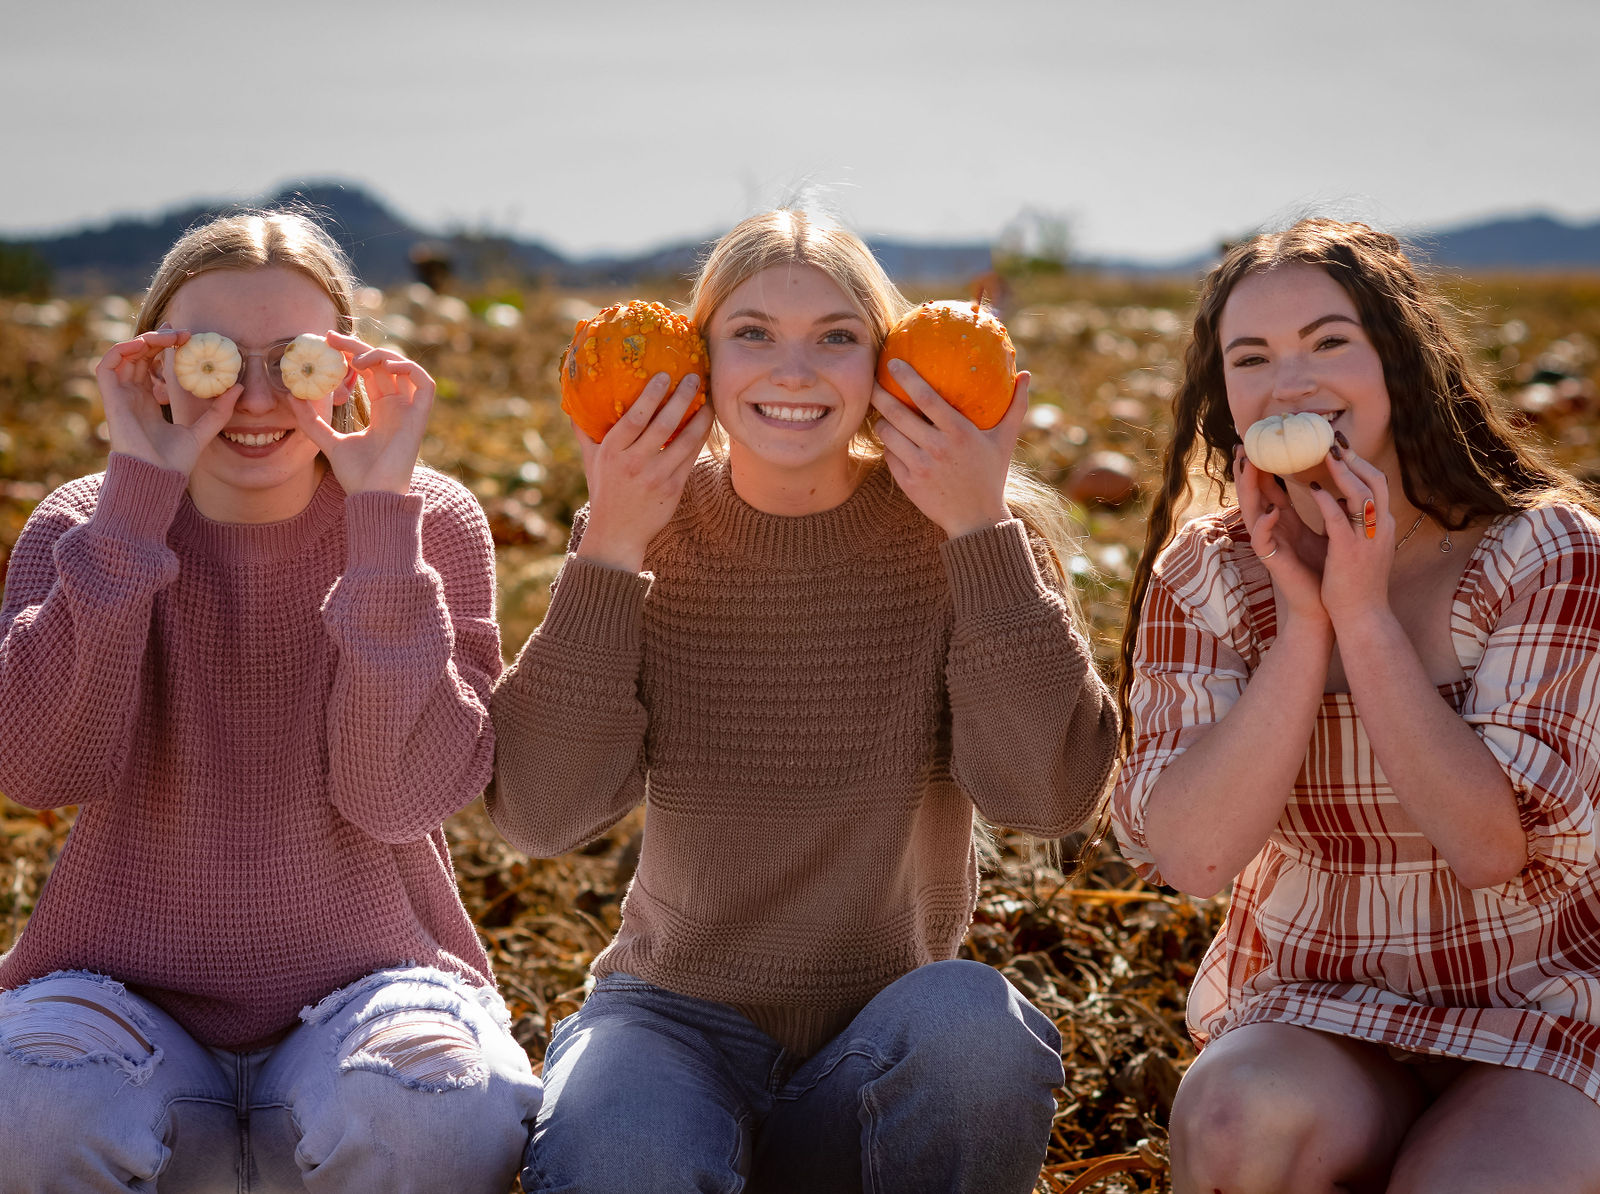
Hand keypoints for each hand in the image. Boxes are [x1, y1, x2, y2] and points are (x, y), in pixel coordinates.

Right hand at [98, 331, 241, 475]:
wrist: (157, 478)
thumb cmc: (175, 462)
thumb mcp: (203, 430)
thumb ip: (219, 411)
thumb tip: (239, 388)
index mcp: (149, 401)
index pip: (152, 364)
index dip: (165, 347)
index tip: (188, 336)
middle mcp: (133, 395)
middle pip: (139, 355)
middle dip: (159, 339)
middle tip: (183, 333)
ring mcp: (121, 396)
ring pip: (124, 355)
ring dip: (144, 339)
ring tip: (169, 336)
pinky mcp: (112, 399)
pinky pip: (107, 365)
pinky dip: (122, 349)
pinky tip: (144, 344)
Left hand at [288, 332, 429, 494]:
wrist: (373, 496)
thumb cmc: (357, 476)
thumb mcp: (328, 442)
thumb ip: (312, 421)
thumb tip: (292, 397)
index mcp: (382, 411)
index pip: (369, 372)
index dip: (351, 353)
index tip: (326, 343)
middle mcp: (398, 407)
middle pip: (383, 364)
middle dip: (358, 347)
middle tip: (331, 339)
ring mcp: (410, 411)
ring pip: (404, 367)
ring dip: (381, 355)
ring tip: (355, 359)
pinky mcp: (420, 417)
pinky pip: (424, 383)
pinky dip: (408, 367)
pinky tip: (382, 366)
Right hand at [573, 372, 710, 571]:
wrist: (617, 533)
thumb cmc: (604, 491)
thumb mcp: (590, 460)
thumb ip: (584, 431)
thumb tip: (574, 401)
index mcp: (612, 451)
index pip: (635, 417)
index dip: (652, 394)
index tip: (665, 375)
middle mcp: (634, 463)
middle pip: (664, 424)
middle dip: (682, 398)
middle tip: (695, 378)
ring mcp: (656, 477)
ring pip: (685, 441)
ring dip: (700, 417)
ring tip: (709, 399)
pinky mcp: (673, 489)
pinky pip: (691, 458)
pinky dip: (701, 438)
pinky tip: (706, 423)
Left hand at [870, 361, 1026, 537]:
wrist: (977, 520)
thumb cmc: (991, 475)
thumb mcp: (1005, 441)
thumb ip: (1016, 406)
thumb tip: (1026, 374)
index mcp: (959, 433)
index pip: (926, 398)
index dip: (907, 378)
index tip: (894, 362)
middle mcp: (937, 449)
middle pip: (897, 413)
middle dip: (880, 394)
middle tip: (872, 382)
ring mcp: (920, 467)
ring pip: (888, 434)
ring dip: (882, 421)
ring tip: (883, 413)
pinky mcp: (908, 484)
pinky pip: (889, 456)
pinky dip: (889, 446)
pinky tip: (893, 440)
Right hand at [1234, 448, 1329, 628]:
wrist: (1324, 604)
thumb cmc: (1324, 568)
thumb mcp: (1324, 528)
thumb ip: (1320, 505)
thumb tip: (1328, 478)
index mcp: (1283, 518)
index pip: (1268, 485)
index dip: (1263, 463)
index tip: (1260, 439)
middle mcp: (1272, 527)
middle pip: (1254, 492)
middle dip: (1248, 469)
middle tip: (1243, 445)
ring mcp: (1270, 543)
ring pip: (1252, 510)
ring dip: (1248, 488)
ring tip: (1249, 465)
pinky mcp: (1272, 560)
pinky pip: (1264, 539)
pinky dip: (1266, 524)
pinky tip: (1272, 511)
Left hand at [1307, 445, 1397, 627]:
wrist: (1362, 615)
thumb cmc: (1358, 582)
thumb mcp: (1362, 546)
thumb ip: (1356, 522)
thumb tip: (1344, 500)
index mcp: (1383, 526)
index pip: (1378, 484)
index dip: (1361, 463)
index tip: (1343, 447)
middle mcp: (1380, 528)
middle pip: (1375, 481)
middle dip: (1355, 458)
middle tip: (1334, 440)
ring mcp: (1367, 539)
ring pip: (1361, 494)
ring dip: (1343, 471)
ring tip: (1325, 453)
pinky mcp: (1349, 551)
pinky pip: (1339, 518)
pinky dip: (1328, 501)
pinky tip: (1315, 489)